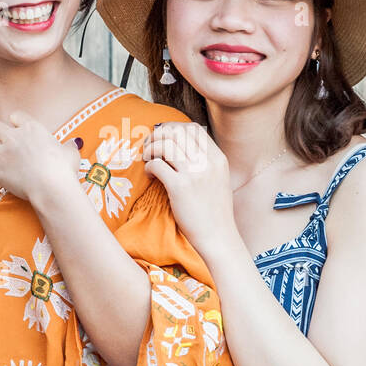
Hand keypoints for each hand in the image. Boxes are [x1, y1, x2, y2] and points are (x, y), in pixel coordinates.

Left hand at [0, 111, 82, 204]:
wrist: (51, 186)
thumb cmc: (62, 168)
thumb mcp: (70, 153)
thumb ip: (68, 147)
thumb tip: (73, 143)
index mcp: (31, 129)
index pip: (16, 116)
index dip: (17, 122)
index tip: (20, 129)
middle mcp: (13, 138)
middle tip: (5, 142)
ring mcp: (3, 154)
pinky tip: (1, 178)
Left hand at [140, 121, 235, 250]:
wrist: (218, 236)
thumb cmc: (214, 210)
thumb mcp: (218, 179)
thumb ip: (205, 161)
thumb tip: (181, 144)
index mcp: (218, 158)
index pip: (192, 129)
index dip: (172, 128)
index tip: (162, 138)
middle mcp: (207, 162)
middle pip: (176, 132)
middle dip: (157, 135)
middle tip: (149, 147)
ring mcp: (194, 174)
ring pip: (164, 144)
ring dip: (150, 149)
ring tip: (147, 160)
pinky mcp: (180, 188)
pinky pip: (157, 165)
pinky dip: (149, 167)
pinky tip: (150, 176)